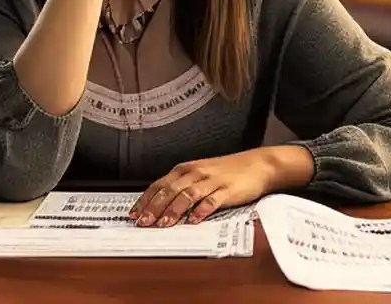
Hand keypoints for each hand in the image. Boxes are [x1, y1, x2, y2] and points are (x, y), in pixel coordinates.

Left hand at [129, 146, 313, 226]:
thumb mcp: (199, 175)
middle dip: (154, 207)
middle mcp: (195, 173)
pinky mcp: (227, 190)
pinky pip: (212, 201)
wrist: (257, 165)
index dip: (145, 199)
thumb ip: (181, 187)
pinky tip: (194, 220)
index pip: (159, 185)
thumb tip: (160, 204)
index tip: (133, 214)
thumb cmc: (226, 172)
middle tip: (143, 222)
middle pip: (170, 190)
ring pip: (187, 195)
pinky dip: (201, 210)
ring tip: (164, 224)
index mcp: (185, 170)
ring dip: (174, 210)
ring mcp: (211, 181)